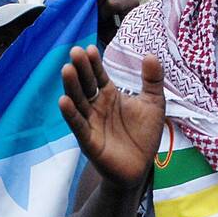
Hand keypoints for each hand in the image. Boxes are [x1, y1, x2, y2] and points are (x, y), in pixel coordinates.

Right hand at [59, 45, 163, 194]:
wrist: (141, 167)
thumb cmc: (144, 135)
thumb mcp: (153, 104)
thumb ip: (152, 80)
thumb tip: (150, 55)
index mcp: (109, 95)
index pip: (98, 75)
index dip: (94, 63)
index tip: (90, 49)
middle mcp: (96, 107)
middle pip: (85, 85)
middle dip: (81, 69)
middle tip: (76, 52)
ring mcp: (90, 123)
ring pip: (78, 102)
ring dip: (71, 87)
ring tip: (66, 70)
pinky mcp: (89, 141)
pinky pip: (78, 126)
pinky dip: (70, 114)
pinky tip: (64, 101)